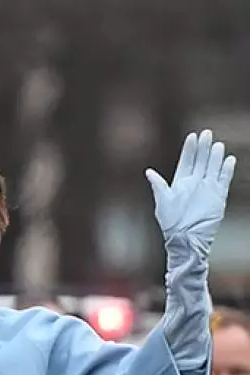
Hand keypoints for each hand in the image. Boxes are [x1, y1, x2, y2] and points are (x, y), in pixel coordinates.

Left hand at [145, 129, 235, 254]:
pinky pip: (224, 180)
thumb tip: (148, 172)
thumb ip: (158, 186)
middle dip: (203, 147)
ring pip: (213, 168)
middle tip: (207, 133)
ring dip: (215, 156)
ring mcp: (207, 188)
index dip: (189, 149)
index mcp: (180, 183)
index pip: (186, 161)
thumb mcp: (162, 202)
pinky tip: (229, 159)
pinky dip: (226, 170)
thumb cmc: (171, 222)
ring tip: (217, 144)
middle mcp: (194, 183)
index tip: (192, 136)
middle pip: (201, 161)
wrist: (185, 238)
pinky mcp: (218, 196)